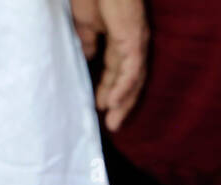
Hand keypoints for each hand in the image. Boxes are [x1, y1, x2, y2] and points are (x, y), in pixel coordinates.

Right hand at [70, 0, 148, 131]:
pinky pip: (132, 70)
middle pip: (130, 80)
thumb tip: (87, 57)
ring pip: (134, 79)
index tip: (101, 106)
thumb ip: (88, 42)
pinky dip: (123, 88)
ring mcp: (136, 42)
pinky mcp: (134, 40)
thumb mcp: (84, 23)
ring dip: (124, 102)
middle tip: (112, 125)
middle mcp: (133, 43)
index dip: (110, 88)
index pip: (118, 71)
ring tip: (114, 122)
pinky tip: (114, 103)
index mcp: (121, 39)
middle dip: (121, 104)